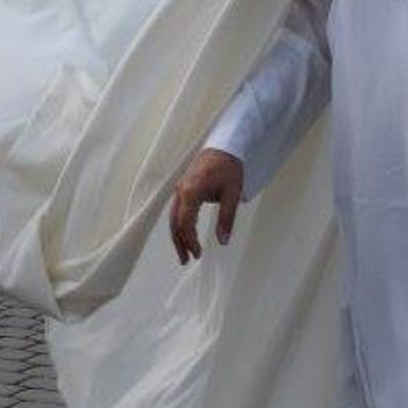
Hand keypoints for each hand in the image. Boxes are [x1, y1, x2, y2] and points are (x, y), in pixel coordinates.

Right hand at [170, 149, 244, 263]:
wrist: (225, 146)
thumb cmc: (229, 167)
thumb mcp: (232, 194)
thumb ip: (227, 219)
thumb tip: (223, 241)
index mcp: (191, 191)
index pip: (185, 223)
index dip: (190, 241)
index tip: (198, 254)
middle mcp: (181, 190)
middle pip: (175, 222)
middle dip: (180, 243)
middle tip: (187, 260)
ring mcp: (180, 189)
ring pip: (174, 218)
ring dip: (178, 236)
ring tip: (184, 254)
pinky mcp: (184, 188)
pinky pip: (178, 210)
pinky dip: (180, 225)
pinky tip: (187, 235)